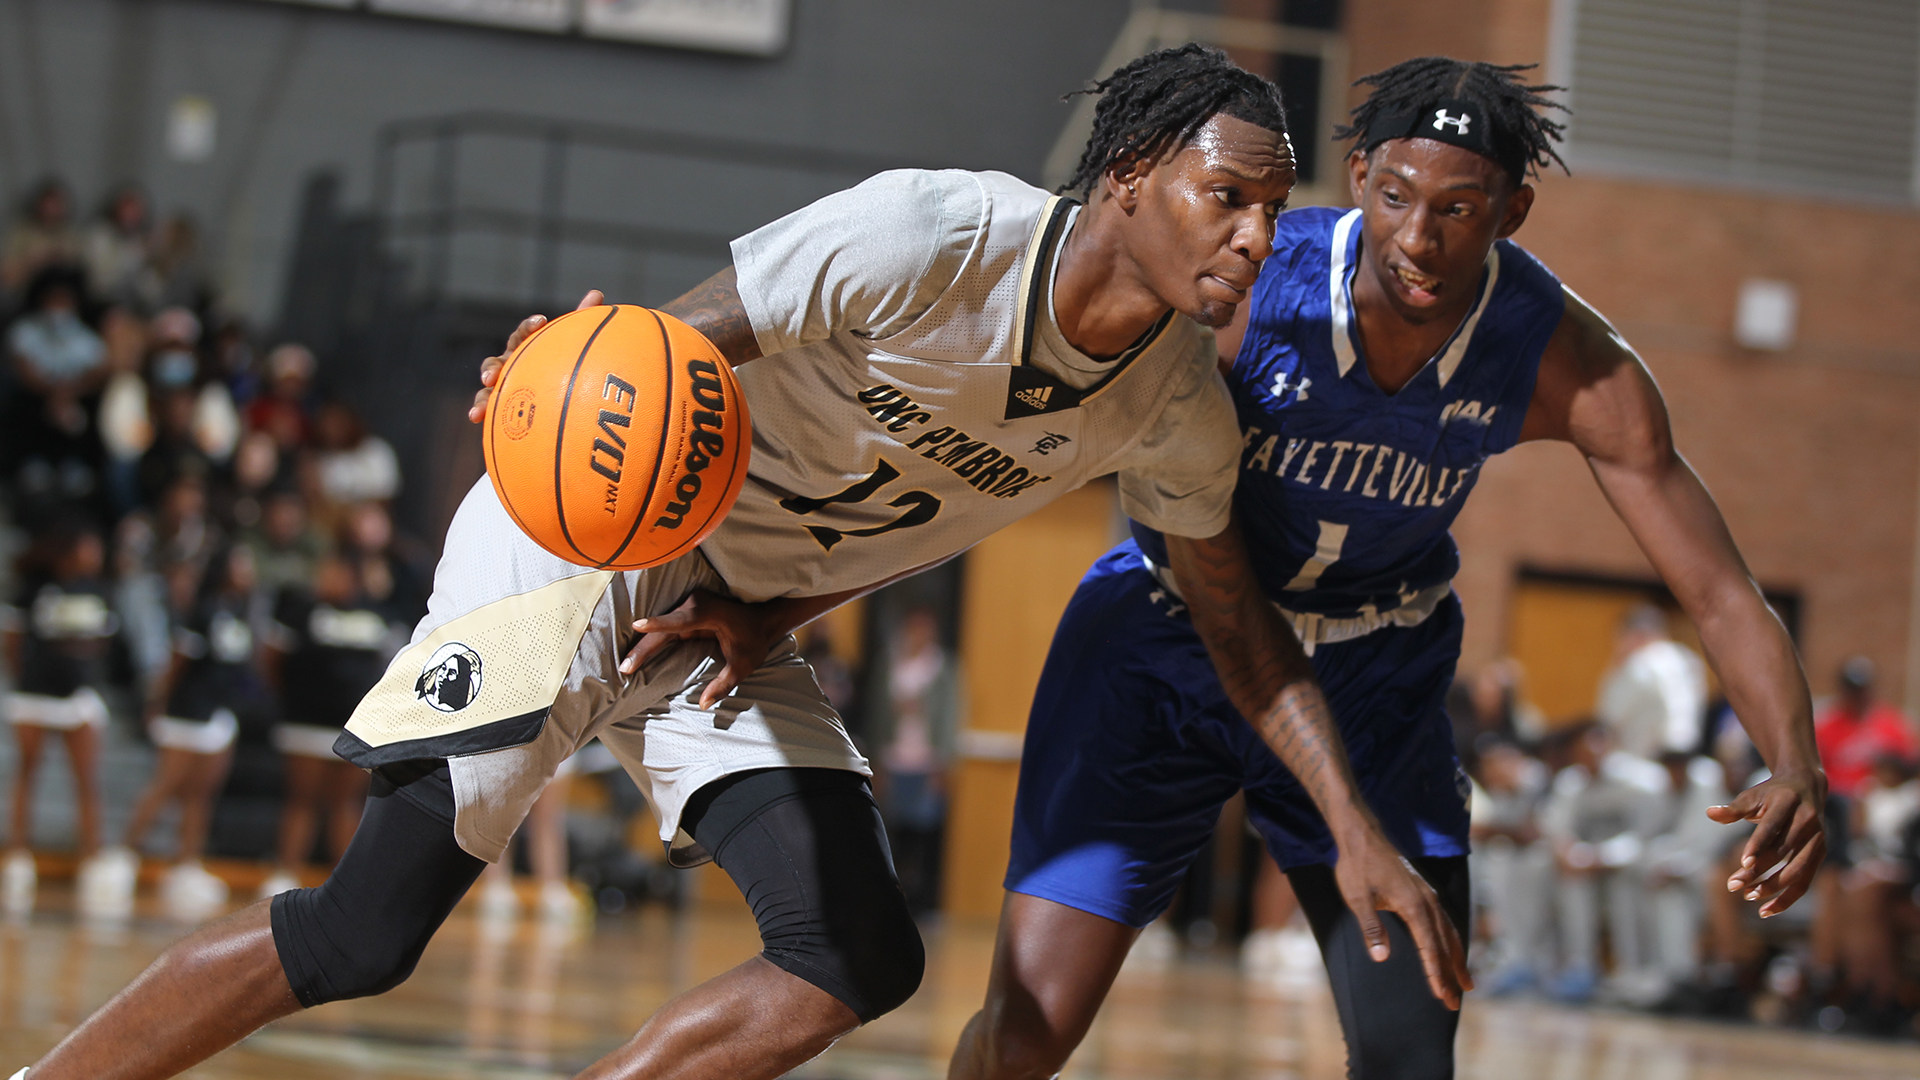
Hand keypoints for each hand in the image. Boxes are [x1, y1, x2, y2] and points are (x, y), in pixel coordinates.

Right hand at [468, 290, 604, 422]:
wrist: (554, 393)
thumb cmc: (561, 364)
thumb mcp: (570, 345)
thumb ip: (581, 320)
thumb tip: (596, 293)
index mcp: (524, 347)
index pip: (524, 334)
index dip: (530, 327)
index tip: (542, 322)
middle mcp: (508, 365)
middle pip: (495, 363)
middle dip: (491, 369)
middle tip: (491, 376)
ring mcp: (503, 387)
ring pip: (486, 391)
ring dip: (481, 398)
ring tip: (476, 412)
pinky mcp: (500, 408)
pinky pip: (490, 411)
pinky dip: (480, 412)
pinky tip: (475, 419)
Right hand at [620, 589, 783, 706]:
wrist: (763, 619)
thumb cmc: (754, 640)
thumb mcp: (744, 665)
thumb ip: (724, 684)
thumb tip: (703, 704)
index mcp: (708, 613)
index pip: (679, 621)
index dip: (658, 624)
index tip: (638, 625)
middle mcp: (695, 605)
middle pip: (662, 628)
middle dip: (642, 648)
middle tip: (625, 669)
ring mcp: (689, 607)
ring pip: (660, 629)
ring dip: (643, 646)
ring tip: (626, 666)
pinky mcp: (686, 613)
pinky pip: (665, 628)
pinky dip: (651, 642)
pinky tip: (637, 657)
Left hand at [1331, 821, 1472, 1008]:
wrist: (1361, 834)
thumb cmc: (1356, 866)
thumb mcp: (1358, 899)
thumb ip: (1372, 928)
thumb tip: (1381, 958)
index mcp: (1413, 905)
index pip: (1429, 947)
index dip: (1435, 973)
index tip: (1442, 995)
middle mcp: (1427, 901)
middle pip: (1445, 943)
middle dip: (1452, 973)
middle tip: (1458, 1000)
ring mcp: (1427, 895)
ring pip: (1448, 932)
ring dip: (1457, 958)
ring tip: (1466, 981)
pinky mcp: (1423, 891)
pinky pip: (1443, 921)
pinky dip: (1451, 940)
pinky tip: (1450, 949)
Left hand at [1707, 766, 1827, 916]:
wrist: (1807, 785)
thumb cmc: (1771, 793)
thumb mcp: (1752, 796)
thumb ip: (1733, 809)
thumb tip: (1710, 813)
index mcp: (1788, 803)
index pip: (1771, 828)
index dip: (1757, 846)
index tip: (1742, 864)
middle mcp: (1807, 821)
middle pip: (1782, 852)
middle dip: (1758, 871)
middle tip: (1733, 885)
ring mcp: (1817, 839)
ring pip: (1797, 871)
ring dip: (1772, 887)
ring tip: (1748, 896)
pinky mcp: (1821, 853)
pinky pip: (1805, 881)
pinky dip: (1787, 898)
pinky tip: (1766, 910)